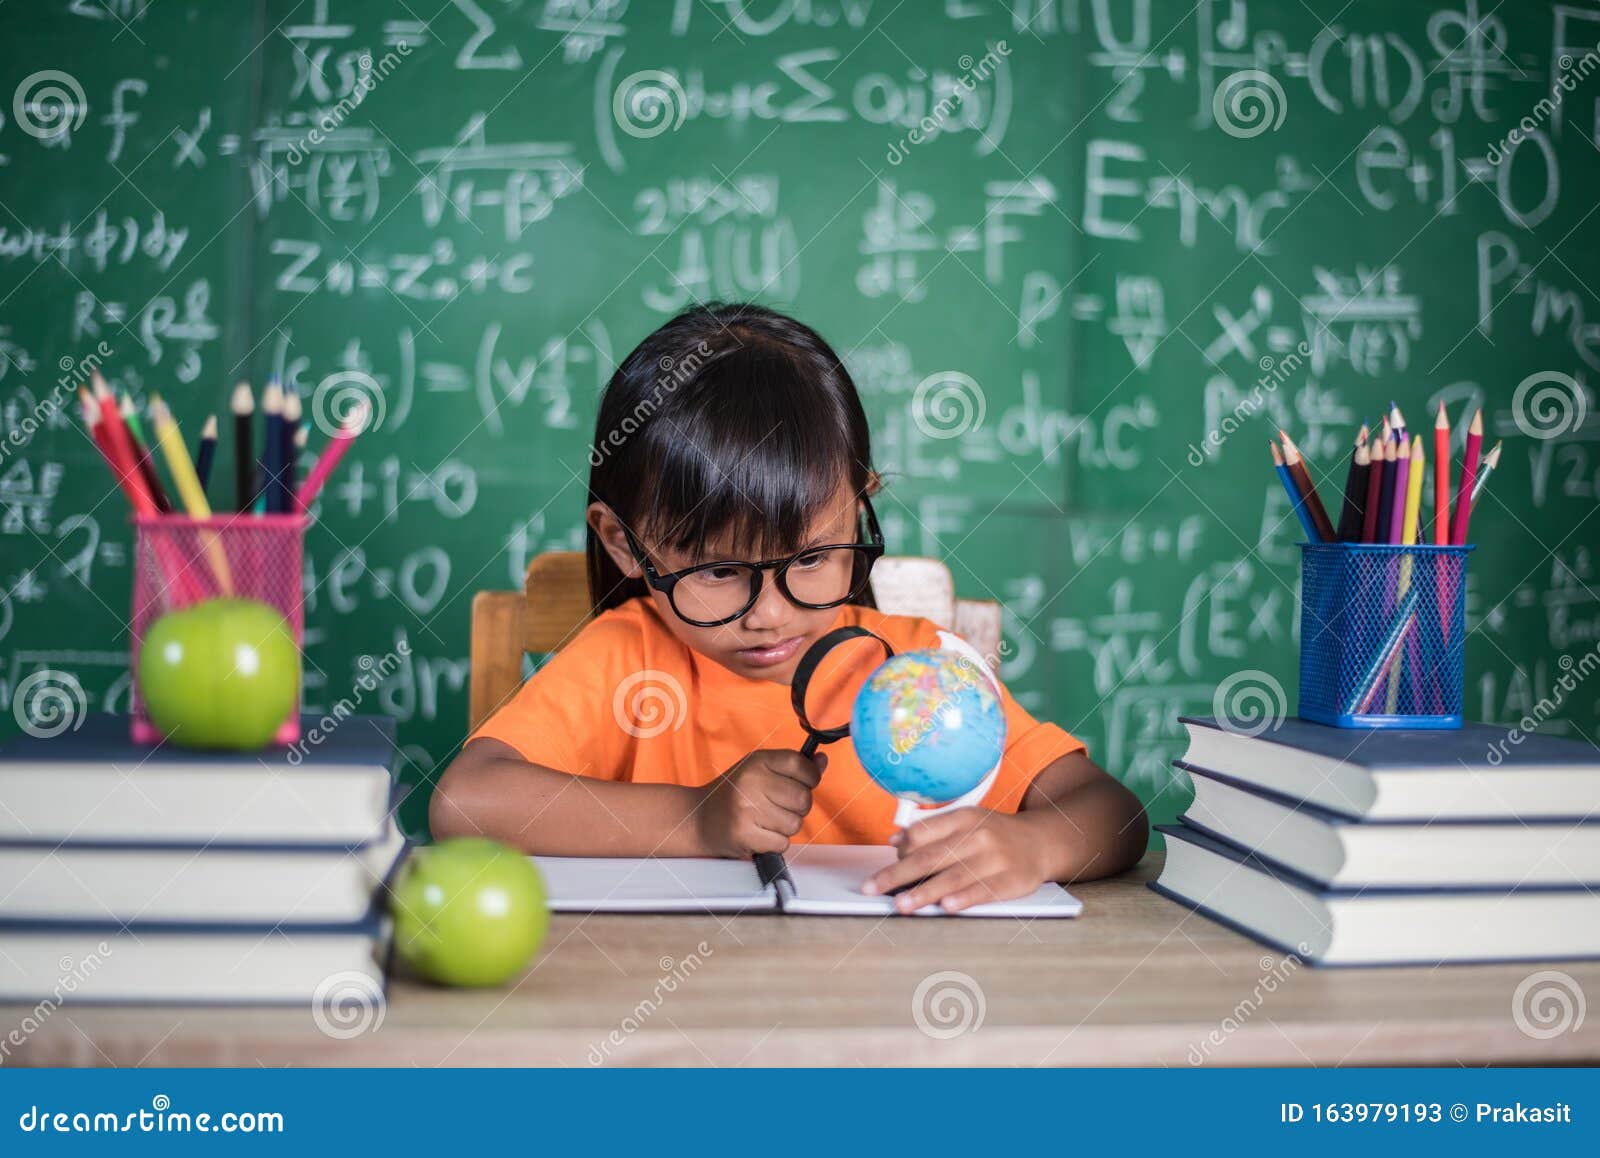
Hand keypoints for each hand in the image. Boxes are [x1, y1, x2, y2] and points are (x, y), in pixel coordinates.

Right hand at [694, 750, 824, 857]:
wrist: (698, 820)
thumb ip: (793, 767)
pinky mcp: (744, 835)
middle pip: (803, 798)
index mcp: (757, 761)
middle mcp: (751, 782)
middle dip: (797, 807)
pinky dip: (775, 843)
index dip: (810, 777)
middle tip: (778, 806)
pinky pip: (782, 843)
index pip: (801, 765)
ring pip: (795, 824)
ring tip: (765, 820)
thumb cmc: (734, 794)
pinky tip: (758, 833)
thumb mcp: (760, 771)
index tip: (803, 783)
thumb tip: (823, 761)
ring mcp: (746, 809)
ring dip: (785, 827)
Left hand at [863, 808, 1050, 912]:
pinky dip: (964, 899)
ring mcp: (997, 858)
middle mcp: (979, 835)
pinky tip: (945, 907)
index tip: (879, 869)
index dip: (899, 851)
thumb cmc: (992, 835)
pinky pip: (983, 892)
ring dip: (924, 893)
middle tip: (872, 888)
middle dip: (898, 875)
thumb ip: (930, 830)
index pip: (922, 833)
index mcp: (963, 818)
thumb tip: (894, 840)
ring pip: (953, 877)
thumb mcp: (964, 822)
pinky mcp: (1012, 880)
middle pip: (931, 857)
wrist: (1041, 842)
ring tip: (901, 905)